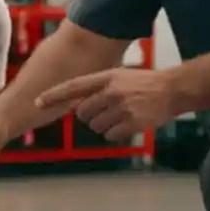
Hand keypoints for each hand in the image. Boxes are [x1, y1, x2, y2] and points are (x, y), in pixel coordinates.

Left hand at [35, 68, 178, 140]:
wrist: (172, 90)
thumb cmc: (144, 83)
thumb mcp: (119, 76)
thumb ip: (98, 87)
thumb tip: (77, 104)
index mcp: (106, 77)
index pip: (73, 86)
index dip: (54, 95)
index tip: (37, 102)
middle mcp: (111, 91)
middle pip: (83, 112)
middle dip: (89, 115)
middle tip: (105, 110)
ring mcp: (121, 108)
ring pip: (96, 126)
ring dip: (104, 125)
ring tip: (120, 115)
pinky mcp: (131, 123)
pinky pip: (111, 134)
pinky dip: (116, 133)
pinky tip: (128, 123)